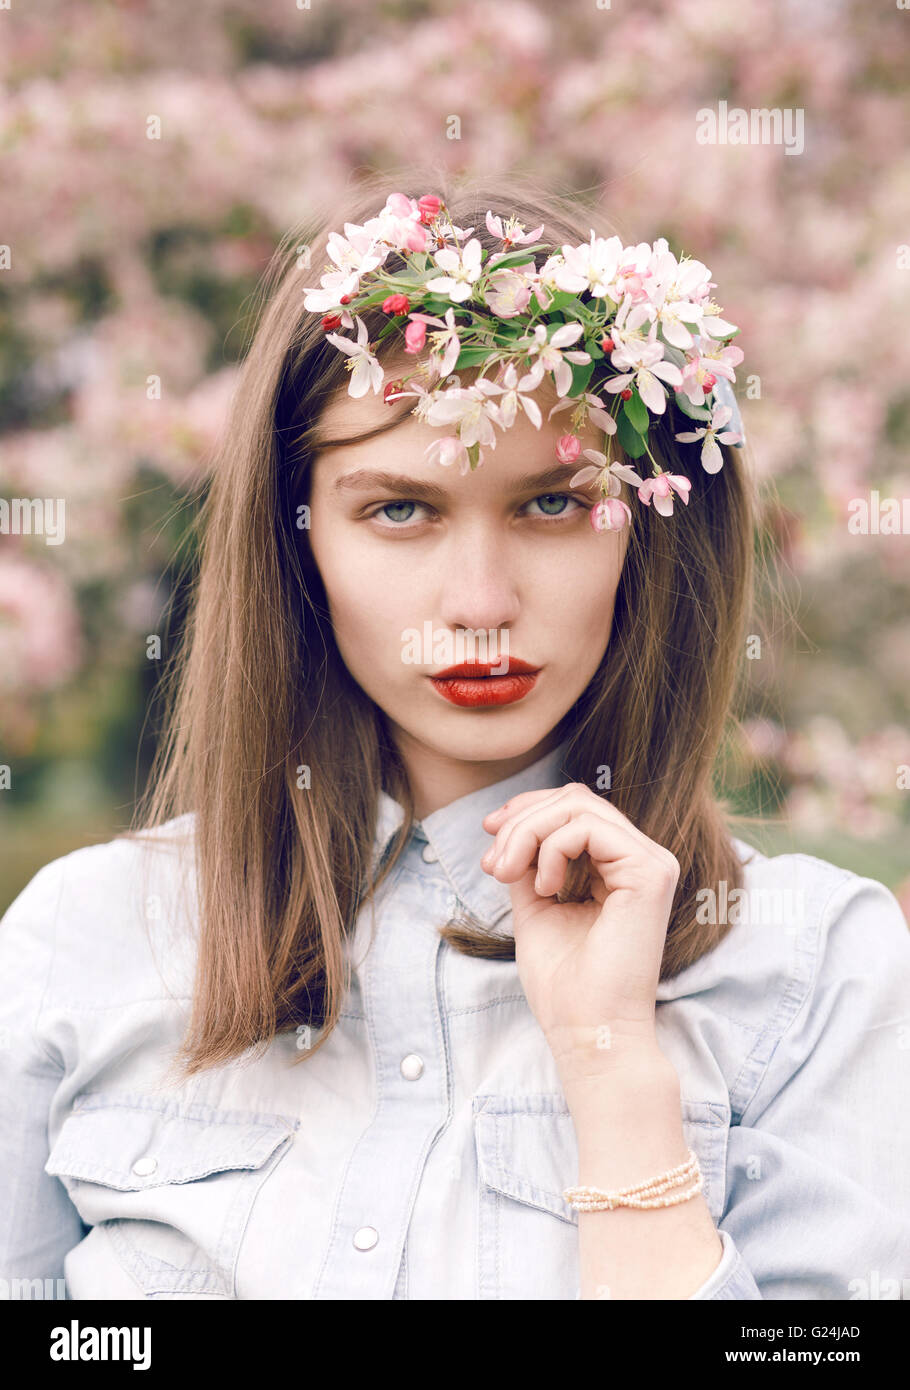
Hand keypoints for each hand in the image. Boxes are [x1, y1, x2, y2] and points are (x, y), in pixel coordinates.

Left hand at [480, 782, 679, 1084]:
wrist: (588, 1032)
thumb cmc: (565, 985)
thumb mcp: (536, 907)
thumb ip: (530, 863)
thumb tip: (511, 826)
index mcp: (622, 867)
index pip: (577, 808)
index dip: (528, 810)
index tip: (489, 834)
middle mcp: (644, 859)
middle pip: (576, 799)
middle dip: (522, 821)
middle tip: (493, 864)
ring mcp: (652, 863)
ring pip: (578, 807)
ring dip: (528, 834)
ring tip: (508, 874)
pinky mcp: (650, 873)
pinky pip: (587, 828)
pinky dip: (550, 848)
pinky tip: (545, 888)